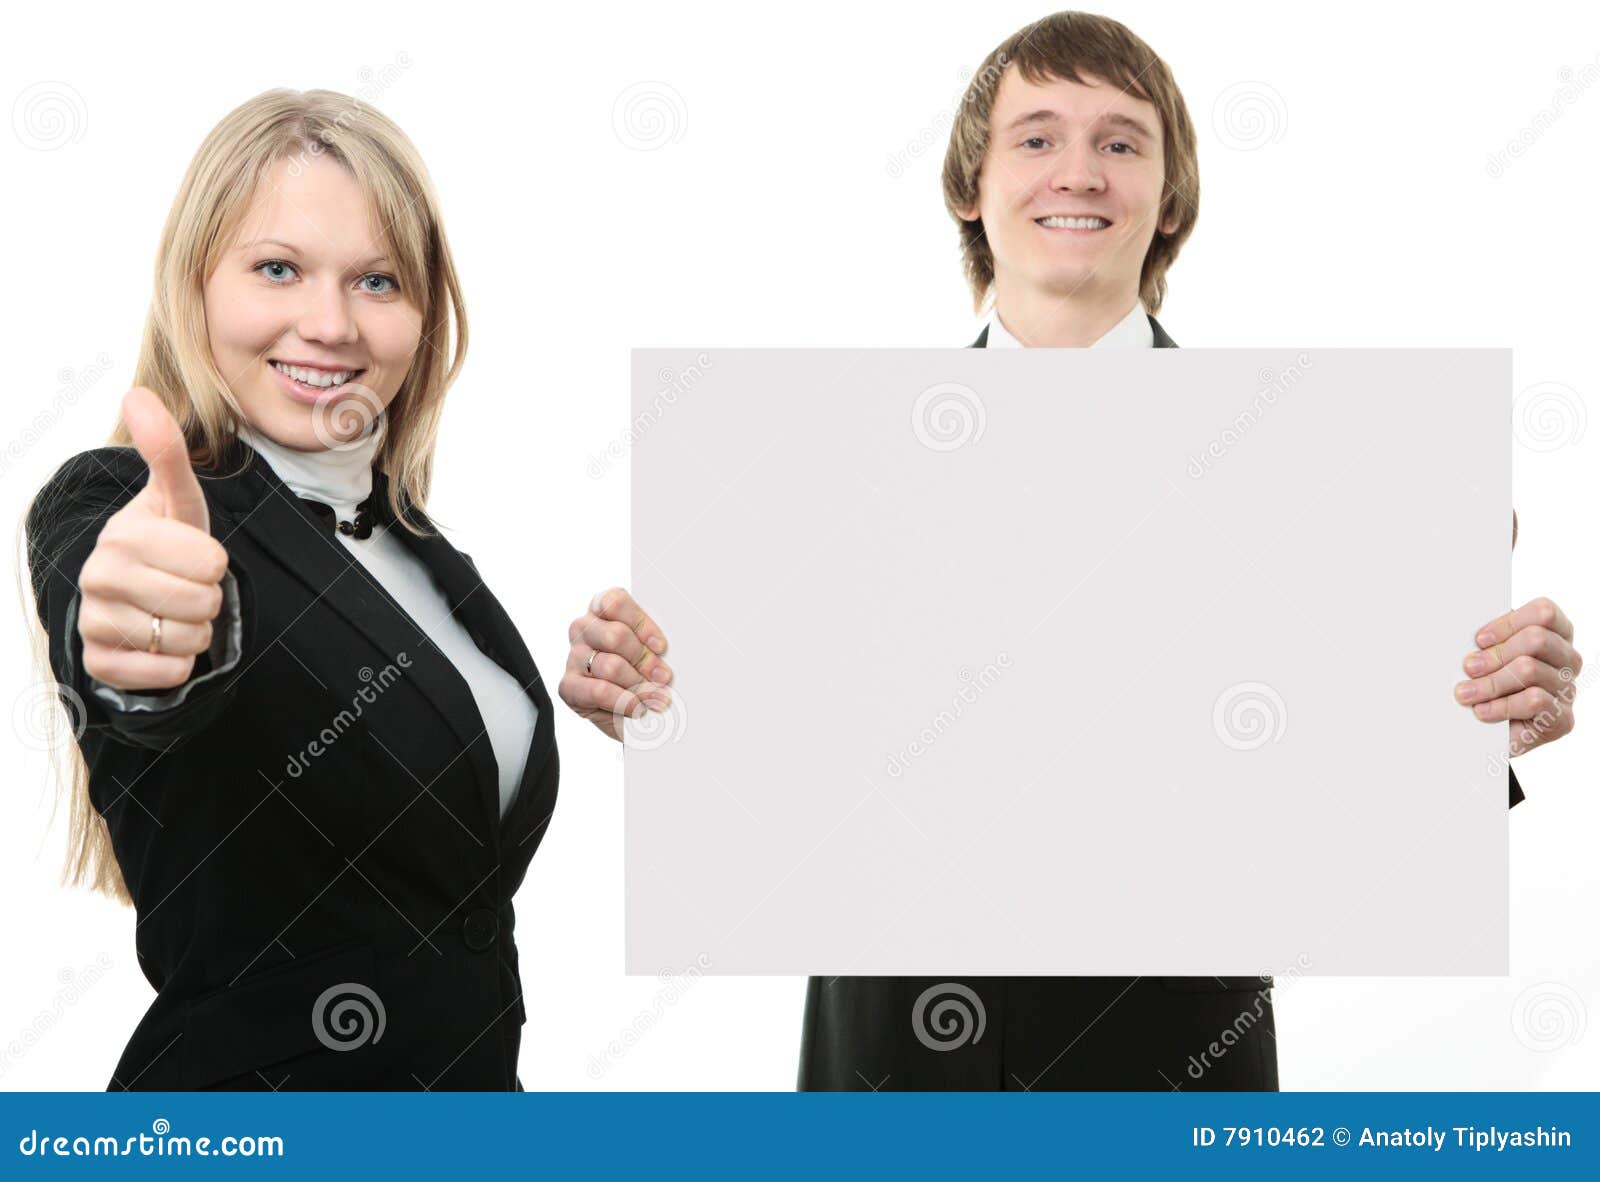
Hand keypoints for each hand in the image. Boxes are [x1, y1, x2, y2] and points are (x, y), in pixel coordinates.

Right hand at [77, 387, 229, 691]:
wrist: (137, 597)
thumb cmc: (167, 543)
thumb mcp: (178, 499)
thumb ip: (166, 451)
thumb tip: (138, 393)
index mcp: (123, 535)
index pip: (212, 562)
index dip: (216, 563)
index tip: (193, 556)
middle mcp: (99, 577)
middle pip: (203, 603)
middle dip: (209, 599)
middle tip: (186, 587)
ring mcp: (94, 621)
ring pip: (187, 641)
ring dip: (195, 632)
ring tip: (172, 613)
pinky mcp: (100, 663)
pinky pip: (166, 675)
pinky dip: (176, 665)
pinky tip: (159, 643)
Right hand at [560, 587, 672, 740]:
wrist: (627, 714)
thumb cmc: (640, 672)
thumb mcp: (650, 651)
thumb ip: (653, 645)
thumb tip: (664, 658)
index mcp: (602, 609)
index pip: (615, 602)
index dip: (642, 625)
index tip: (661, 647)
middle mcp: (583, 628)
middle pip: (615, 635)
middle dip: (644, 660)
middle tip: (663, 677)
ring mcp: (574, 657)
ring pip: (610, 666)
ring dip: (638, 685)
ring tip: (655, 697)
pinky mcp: (568, 687)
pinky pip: (599, 691)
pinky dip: (624, 701)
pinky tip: (637, 708)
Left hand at [1456, 595, 1580, 756]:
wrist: (1485, 735)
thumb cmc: (1485, 687)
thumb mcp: (1484, 658)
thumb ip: (1486, 642)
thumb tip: (1467, 635)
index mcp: (1555, 635)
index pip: (1545, 613)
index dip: (1508, 623)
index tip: (1478, 640)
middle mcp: (1567, 660)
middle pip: (1538, 639)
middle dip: (1495, 653)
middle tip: (1468, 667)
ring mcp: (1568, 690)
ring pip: (1529, 670)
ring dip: (1489, 682)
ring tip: (1464, 694)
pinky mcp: (1562, 719)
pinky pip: (1534, 701)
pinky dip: (1501, 705)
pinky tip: (1482, 711)